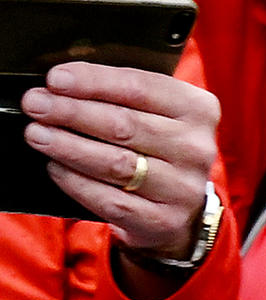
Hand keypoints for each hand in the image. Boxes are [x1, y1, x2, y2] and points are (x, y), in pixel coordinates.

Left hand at [21, 59, 221, 266]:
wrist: (180, 204)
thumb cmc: (155, 145)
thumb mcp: (153, 110)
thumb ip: (119, 93)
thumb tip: (61, 85)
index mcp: (196, 110)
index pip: (139, 87)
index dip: (92, 82)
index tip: (55, 80)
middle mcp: (195, 149)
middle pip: (124, 125)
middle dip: (71, 112)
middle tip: (36, 105)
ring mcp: (183, 187)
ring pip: (116, 163)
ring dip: (69, 146)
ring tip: (38, 134)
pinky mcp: (165, 219)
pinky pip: (111, 200)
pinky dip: (76, 182)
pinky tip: (56, 168)